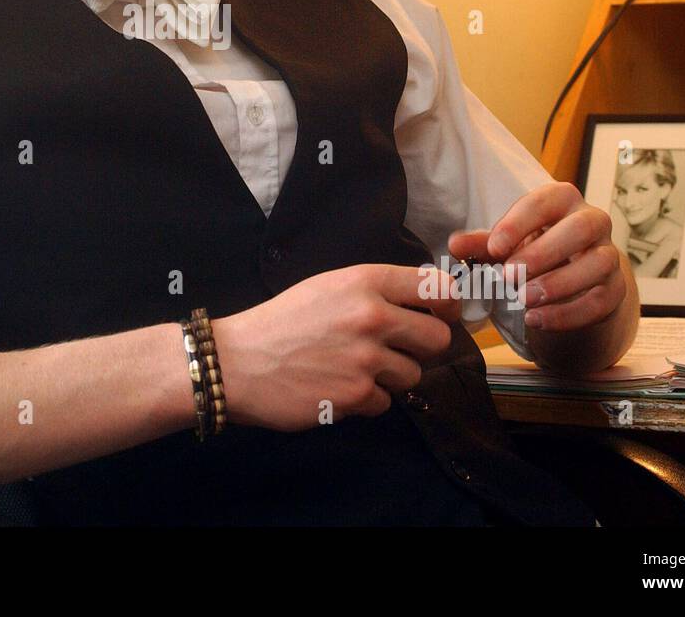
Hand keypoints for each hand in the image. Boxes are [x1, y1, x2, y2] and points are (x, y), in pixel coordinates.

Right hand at [212, 263, 460, 431]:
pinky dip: (365, 400)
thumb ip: (373, 291)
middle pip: (437, 339)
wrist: (237, 362)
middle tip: (398, 350)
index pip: (436, 289)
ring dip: (390, 377)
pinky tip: (336, 387)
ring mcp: (366, 359)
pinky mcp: (356, 395)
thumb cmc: (281, 321)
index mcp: (365, 282)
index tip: (443, 315)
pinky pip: (384, 402)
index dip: (447, 306)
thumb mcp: (327, 286)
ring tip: (354, 369)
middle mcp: (371, 316)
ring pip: (412, 375)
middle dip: (422, 348)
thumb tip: (423, 304)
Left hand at [447, 181, 626, 333]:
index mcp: (562, 201)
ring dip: (559, 284)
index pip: (546, 201)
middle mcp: (592, 222)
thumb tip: (455, 246)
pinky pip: (601, 300)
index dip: (520, 223)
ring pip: (599, 264)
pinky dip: (567, 313)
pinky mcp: (614, 289)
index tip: (494, 248)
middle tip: (509, 276)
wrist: (568, 278)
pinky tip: (536, 319)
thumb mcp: (505, 244)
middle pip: (582, 228)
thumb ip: (481, 244)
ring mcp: (608, 255)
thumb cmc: (533, 249)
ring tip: (523, 299)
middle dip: (544, 252)